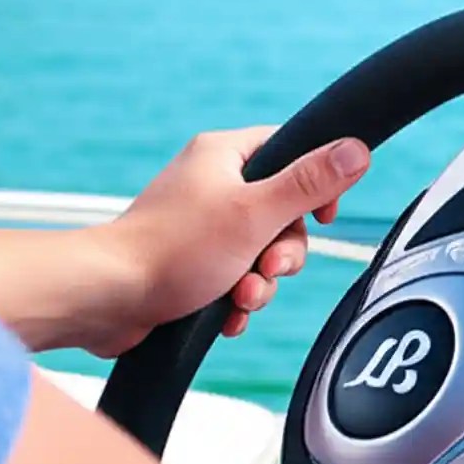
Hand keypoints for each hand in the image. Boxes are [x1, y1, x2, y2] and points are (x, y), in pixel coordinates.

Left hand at [100, 127, 370, 356]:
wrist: (107, 299)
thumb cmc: (172, 250)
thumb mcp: (257, 213)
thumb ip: (310, 183)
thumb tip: (356, 150)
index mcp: (224, 157)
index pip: (291, 150)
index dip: (315, 184)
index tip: (322, 215)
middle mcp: (210, 185)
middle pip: (282, 213)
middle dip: (283, 253)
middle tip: (268, 267)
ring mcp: (199, 226)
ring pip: (261, 252)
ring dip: (260, 283)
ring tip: (239, 297)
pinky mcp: (190, 264)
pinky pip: (235, 278)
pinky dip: (236, 299)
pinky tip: (226, 313)